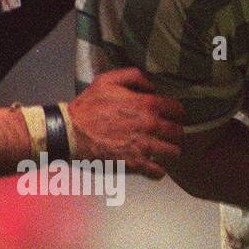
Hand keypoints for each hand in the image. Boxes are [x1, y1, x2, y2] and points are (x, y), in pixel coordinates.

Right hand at [67, 68, 184, 178]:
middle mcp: (150, 125)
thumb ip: (134, 76)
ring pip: (173, 152)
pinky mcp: (135, 164)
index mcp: (146, 104)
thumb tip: (152, 86)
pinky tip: (153, 166)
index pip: (177, 109)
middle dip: (174, 133)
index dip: (175, 112)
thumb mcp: (108, 80)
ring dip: (169, 151)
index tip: (171, 115)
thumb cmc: (88, 106)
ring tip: (163, 151)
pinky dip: (158, 170)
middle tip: (167, 134)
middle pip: (178, 132)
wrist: (70, 132)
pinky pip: (158, 171)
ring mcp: (144, 146)